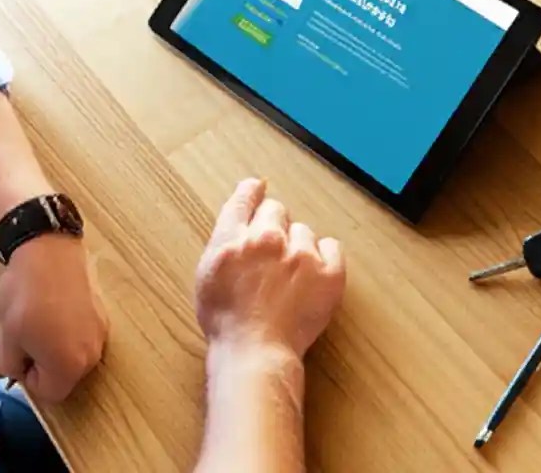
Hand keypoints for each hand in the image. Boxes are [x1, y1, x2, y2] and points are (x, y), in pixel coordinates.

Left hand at [0, 233, 109, 401]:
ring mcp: (100, 333)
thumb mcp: (5, 338)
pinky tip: (52, 308)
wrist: (49, 251)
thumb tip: (16, 371)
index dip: (27, 377)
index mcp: (70, 366)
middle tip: (24, 337)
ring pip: (72, 355)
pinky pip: (80, 335)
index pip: (48, 394)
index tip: (18, 352)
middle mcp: (92, 354)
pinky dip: (66, 330)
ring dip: (54, 347)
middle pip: (64, 376)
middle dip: (42, 363)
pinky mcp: (101, 314)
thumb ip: (10, 366)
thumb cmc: (24, 298)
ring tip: (38, 320)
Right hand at [195, 178, 345, 358]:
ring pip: (304, 232)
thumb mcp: (208, 275)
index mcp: (233, 238)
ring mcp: (301, 254)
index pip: (244, 199)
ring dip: (298, 247)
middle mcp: (267, 239)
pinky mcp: (329, 272)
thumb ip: (224, 241)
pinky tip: (313, 279)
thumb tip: (240, 217)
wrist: (254, 352)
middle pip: (276, 210)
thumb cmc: (227, 322)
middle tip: (271, 255)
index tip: (257, 189)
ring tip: (288, 279)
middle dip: (274, 227)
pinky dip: (325, 259)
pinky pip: (332, 247)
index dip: (251, 192)